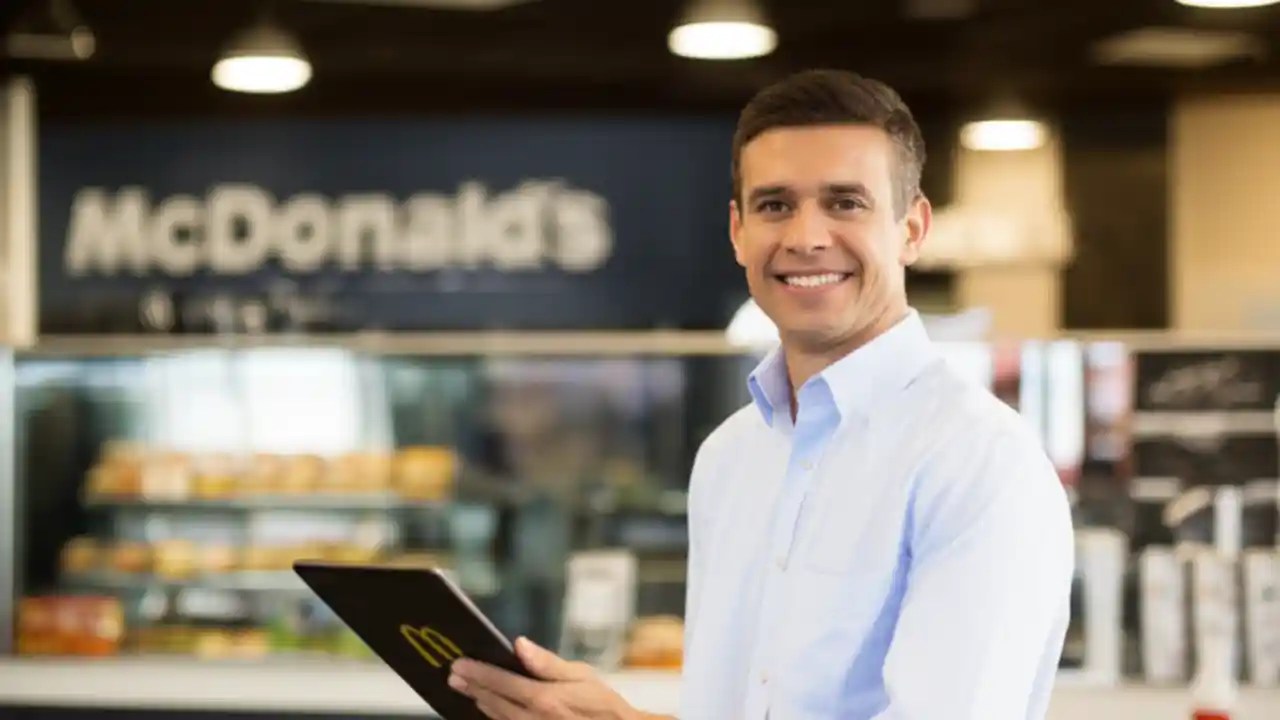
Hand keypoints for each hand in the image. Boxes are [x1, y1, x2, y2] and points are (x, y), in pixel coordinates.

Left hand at [448, 636, 637, 719]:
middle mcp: (535, 719)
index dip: (478, 672)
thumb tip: (519, 645)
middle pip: (494, 702)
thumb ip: (547, 662)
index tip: (459, 664)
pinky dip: (495, 717)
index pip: (502, 683)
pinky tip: (487, 709)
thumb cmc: (602, 704)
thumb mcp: (581, 675)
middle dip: (472, 687)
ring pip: (498, 718)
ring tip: (465, 690)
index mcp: (546, 699)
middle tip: (453, 675)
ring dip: (479, 703)